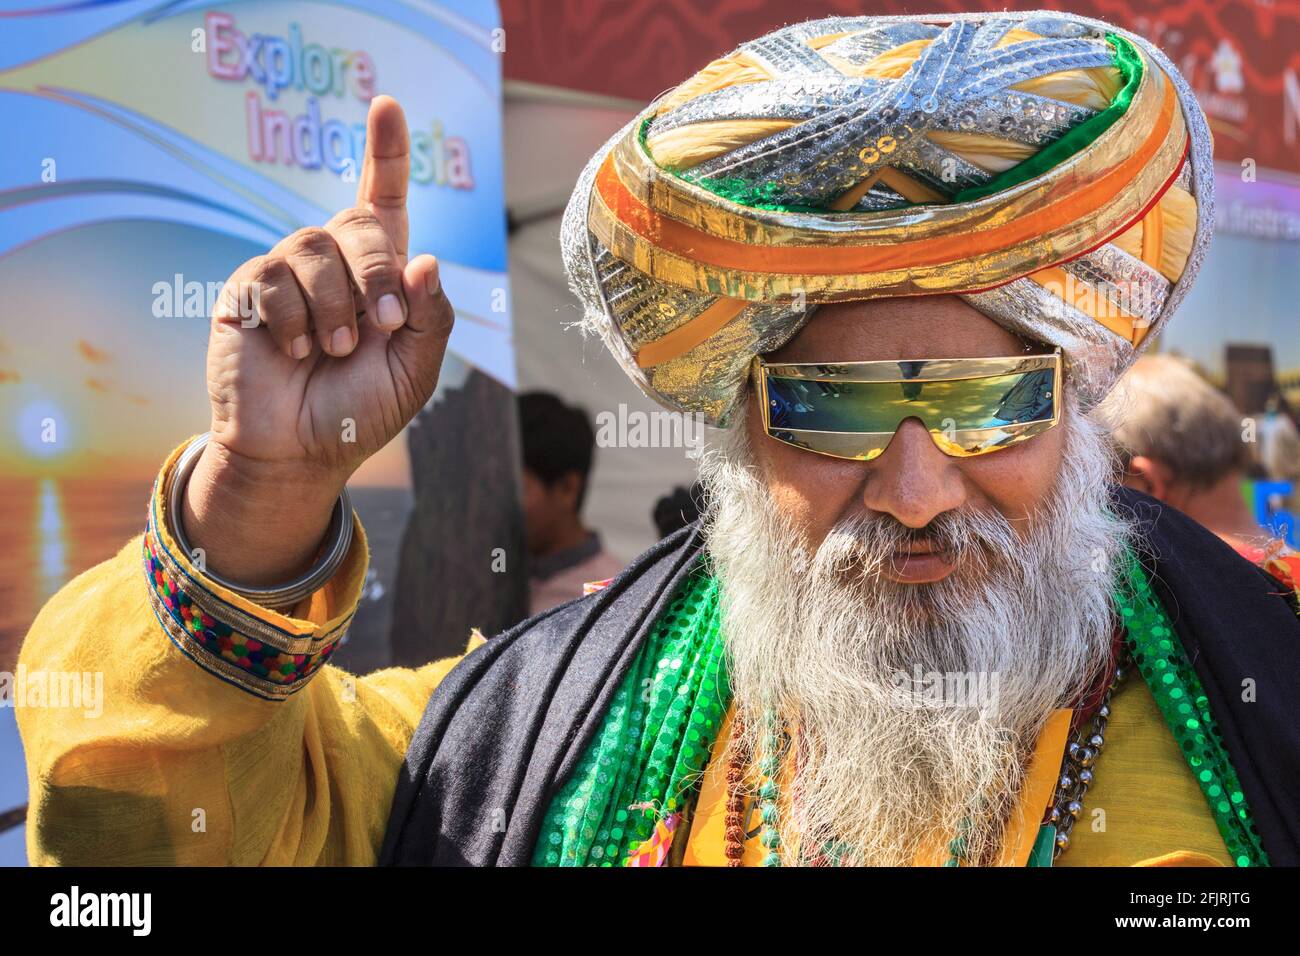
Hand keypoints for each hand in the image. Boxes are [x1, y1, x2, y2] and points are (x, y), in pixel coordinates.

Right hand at [184, 96, 453, 585]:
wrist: (298, 451)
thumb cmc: (360, 411)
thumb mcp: (413, 371)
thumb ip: (428, 318)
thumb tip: (425, 258)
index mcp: (379, 275)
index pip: (382, 201)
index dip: (385, 154)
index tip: (386, 106)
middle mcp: (333, 263)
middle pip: (359, 225)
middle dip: (377, 274)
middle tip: (378, 327)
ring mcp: (288, 271)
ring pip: (315, 247)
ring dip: (335, 306)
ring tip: (334, 351)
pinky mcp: (249, 288)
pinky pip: (275, 275)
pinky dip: (294, 320)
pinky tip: (293, 353)